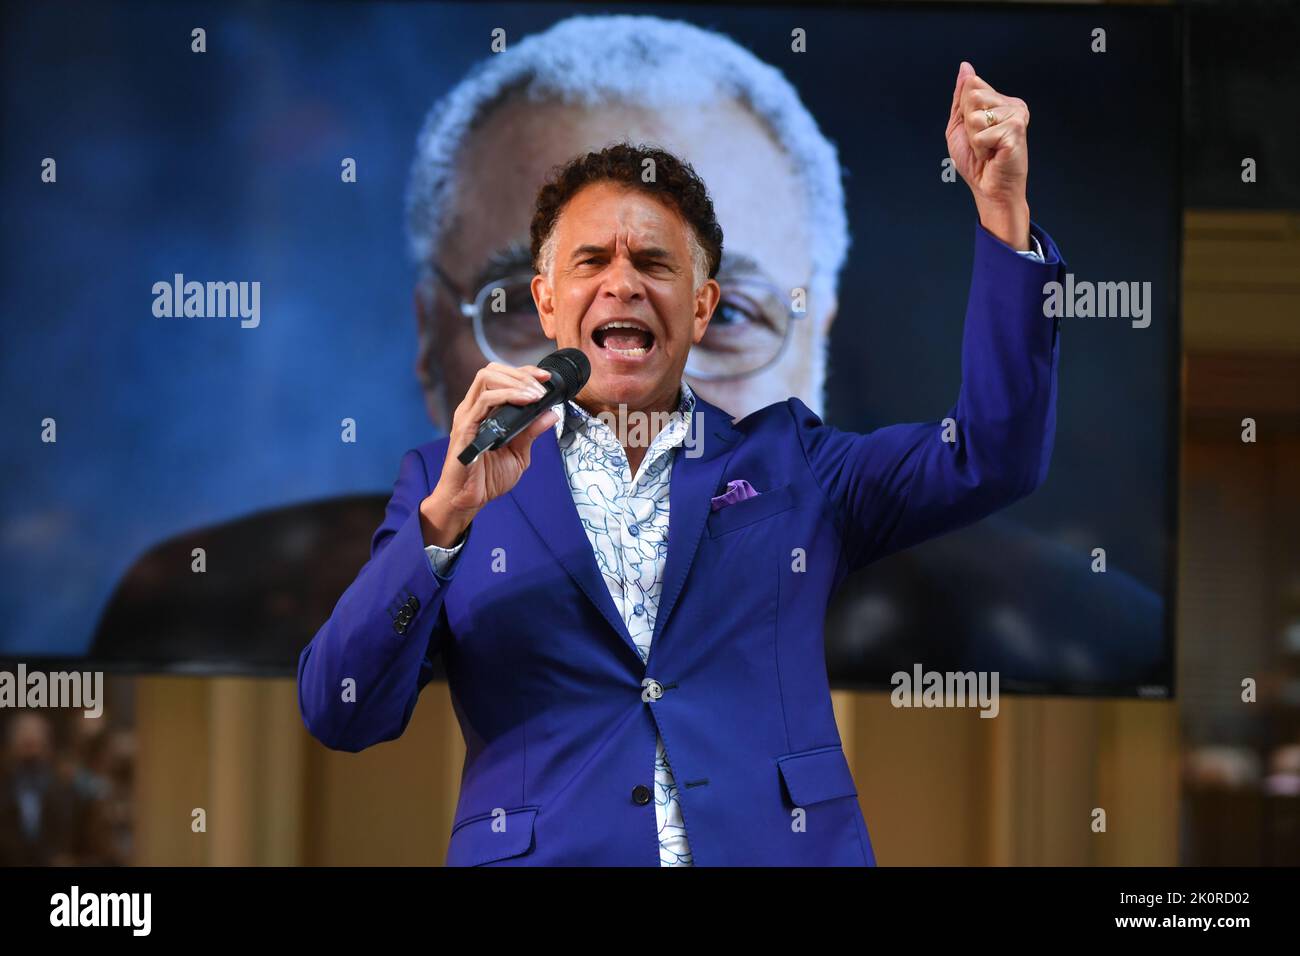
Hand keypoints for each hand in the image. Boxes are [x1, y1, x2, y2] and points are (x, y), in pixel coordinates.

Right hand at [419, 362, 557, 546]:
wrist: (469, 500)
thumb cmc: (487, 478)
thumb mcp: (519, 453)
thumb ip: (532, 432)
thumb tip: (551, 413)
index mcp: (484, 412)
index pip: (500, 377)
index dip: (523, 372)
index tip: (546, 378)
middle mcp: (473, 409)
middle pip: (491, 371)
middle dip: (520, 372)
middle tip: (543, 384)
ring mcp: (467, 416)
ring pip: (486, 378)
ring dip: (516, 382)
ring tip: (537, 394)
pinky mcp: (465, 428)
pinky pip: (484, 401)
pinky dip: (508, 396)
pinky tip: (526, 402)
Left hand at [945, 61, 1030, 249]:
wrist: (989, 188)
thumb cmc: (976, 162)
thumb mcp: (961, 126)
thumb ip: (962, 98)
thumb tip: (965, 67)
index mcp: (1000, 101)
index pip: (971, 85)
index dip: (964, 112)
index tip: (975, 131)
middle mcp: (1012, 104)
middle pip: (972, 95)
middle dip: (968, 124)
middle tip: (981, 142)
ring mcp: (1017, 114)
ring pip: (976, 114)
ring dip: (974, 138)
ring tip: (988, 148)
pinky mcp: (1017, 128)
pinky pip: (982, 131)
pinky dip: (981, 147)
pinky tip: (994, 153)